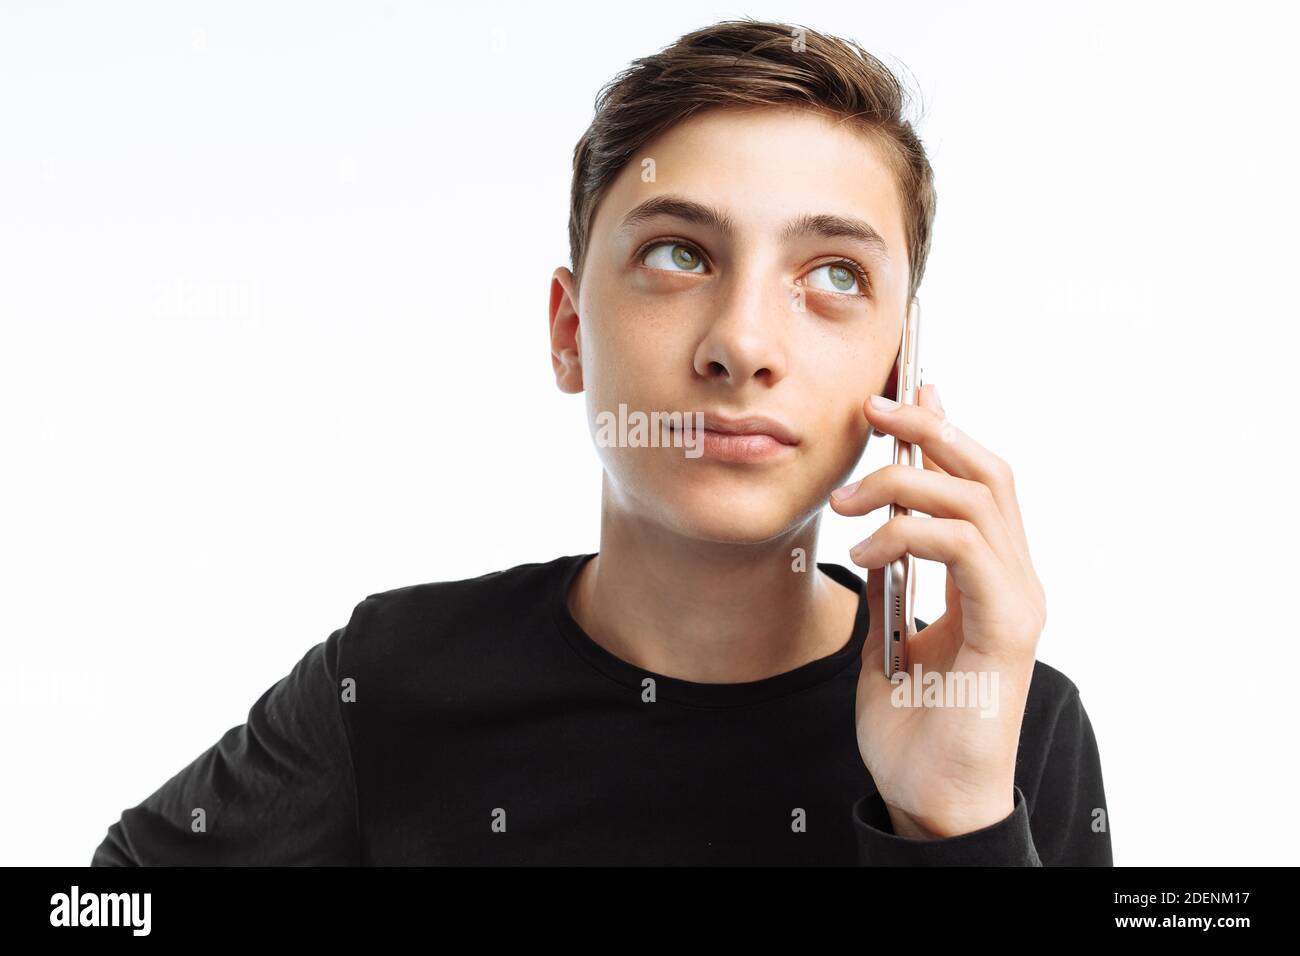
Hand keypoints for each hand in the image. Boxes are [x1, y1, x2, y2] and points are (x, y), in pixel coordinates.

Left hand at [829, 383, 1046, 838]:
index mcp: (990, 577)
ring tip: (847, 503)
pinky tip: (868, 551)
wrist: (930, 795)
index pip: (977, 482)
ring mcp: (1018, 601)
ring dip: (905, 483)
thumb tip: (874, 531)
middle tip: (874, 410)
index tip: (903, 390)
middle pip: (987, 472)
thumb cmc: (912, 724)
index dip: (945, 427)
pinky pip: (965, 550)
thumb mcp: (890, 636)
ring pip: (978, 499)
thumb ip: (892, 581)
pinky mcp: (1007, 628)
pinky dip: (911, 535)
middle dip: (929, 429)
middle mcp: (1015, 579)